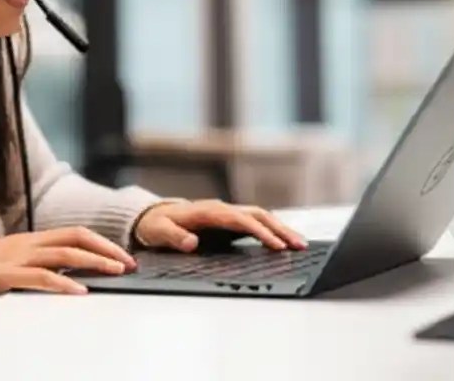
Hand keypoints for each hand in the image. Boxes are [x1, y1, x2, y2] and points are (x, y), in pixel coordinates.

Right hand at [0, 226, 137, 296]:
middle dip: (106, 249)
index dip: (103, 242)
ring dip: (94, 262)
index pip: (77, 232)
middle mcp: (31, 243)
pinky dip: (64, 283)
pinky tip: (80, 290)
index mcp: (35, 238)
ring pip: (65, 254)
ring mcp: (19, 257)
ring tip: (114, 271)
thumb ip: (44, 259)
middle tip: (128, 262)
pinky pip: (41, 277)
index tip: (123, 255)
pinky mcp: (7, 275)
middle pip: (77, 238)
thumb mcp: (18, 258)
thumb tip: (77, 269)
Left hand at [132, 199, 308, 252]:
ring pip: (262, 216)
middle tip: (300, 245)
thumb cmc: (156, 225)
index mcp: (209, 211)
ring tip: (300, 243)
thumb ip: (174, 237)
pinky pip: (257, 222)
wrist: (152, 216)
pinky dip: (273, 229)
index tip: (276, 245)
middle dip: (281, 229)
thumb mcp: (158, 232)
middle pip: (259, 215)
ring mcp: (228, 212)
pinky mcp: (230, 220)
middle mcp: (223, 209)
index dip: (261, 232)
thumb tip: (192, 242)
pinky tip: (284, 240)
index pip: (242, 220)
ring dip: (281, 228)